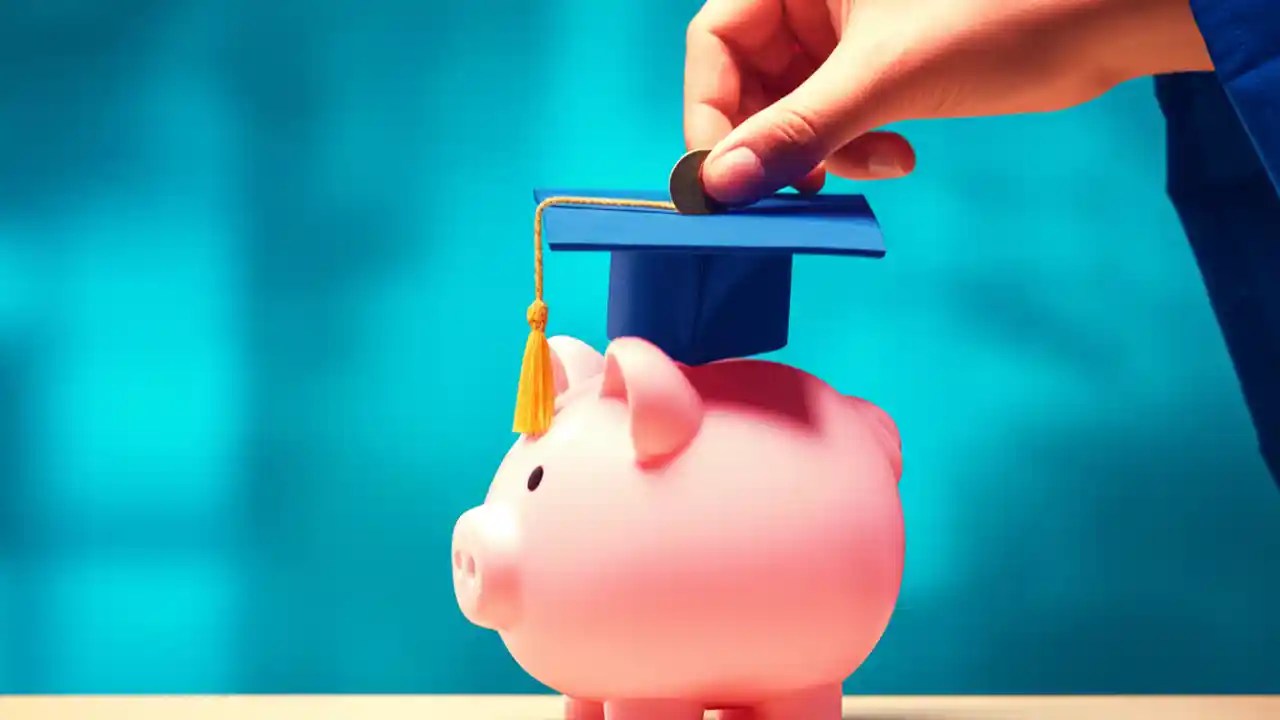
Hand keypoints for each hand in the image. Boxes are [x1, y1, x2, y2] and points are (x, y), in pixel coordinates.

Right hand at [684, 0, 1212, 203]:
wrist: (1110, 15)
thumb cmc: (1002, 13)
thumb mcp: (886, 75)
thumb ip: (797, 128)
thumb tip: (717, 185)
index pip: (714, 40)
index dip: (710, 111)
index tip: (724, 179)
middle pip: (748, 78)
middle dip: (773, 139)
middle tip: (794, 188)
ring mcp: (846, 31)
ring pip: (792, 105)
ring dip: (821, 150)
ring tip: (877, 163)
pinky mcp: (879, 63)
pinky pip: (835, 114)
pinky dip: (854, 145)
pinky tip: (898, 155)